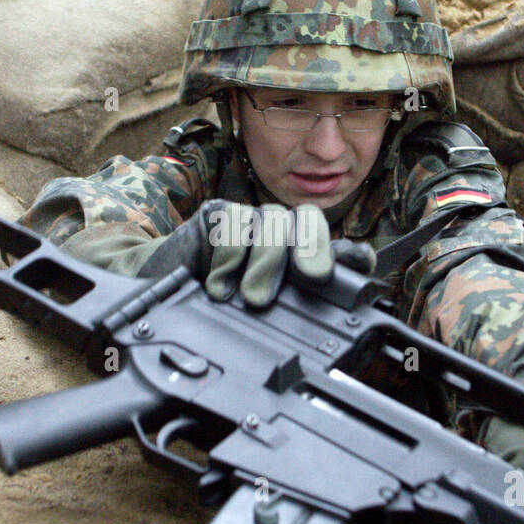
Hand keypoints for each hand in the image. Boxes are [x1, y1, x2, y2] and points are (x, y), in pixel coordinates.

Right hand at [138, 201, 371, 307]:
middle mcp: (277, 232)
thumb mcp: (270, 308)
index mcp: (297, 252)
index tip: (351, 271)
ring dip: (268, 260)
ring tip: (255, 298)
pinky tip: (220, 287)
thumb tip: (361, 264)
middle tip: (311, 278)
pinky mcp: (215, 215)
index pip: (332, 241)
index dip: (344, 251)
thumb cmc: (221, 303)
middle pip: (307, 219)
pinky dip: (230, 255)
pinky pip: (233, 221)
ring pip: (273, 220)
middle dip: (313, 247)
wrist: (162, 290)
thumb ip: (314, 290)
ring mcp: (248, 221)